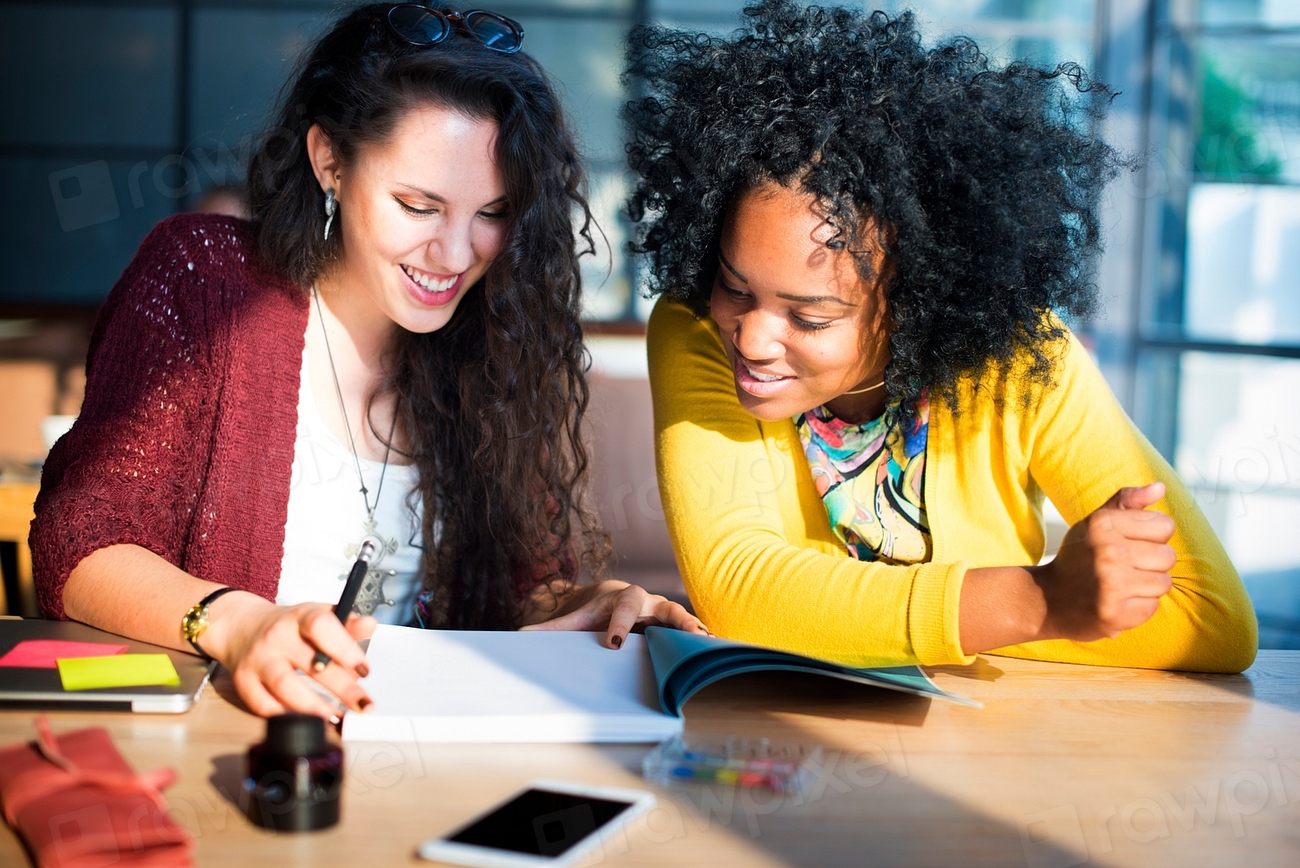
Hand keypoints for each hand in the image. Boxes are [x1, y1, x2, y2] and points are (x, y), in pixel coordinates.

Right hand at [202, 592, 376, 718]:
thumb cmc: (290, 626)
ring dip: (314, 707)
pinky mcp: (244, 681)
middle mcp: (277, 636)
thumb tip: (370, 625)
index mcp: (300, 616)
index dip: (344, 648)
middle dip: (342, 688)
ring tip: (336, 717)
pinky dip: (287, 715)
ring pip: (285, 686)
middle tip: (363, 704)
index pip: (322, 626)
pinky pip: (264, 705)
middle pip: (310, 663)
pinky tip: (306, 720)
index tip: (364, 669)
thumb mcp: (318, 616)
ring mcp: (258, 659)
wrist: (243, 627)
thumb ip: (346, 625)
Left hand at [521, 580, 709, 648]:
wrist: (613, 600)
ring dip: (698, 632)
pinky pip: (690, 633)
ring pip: (684, 621)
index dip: (620, 624)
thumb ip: (553, 629)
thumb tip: (521, 638)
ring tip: (713, 645)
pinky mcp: (675, 628)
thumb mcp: (576, 618)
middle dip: (679, 620)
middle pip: (667, 607)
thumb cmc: (596, 610)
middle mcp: (650, 603)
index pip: (624, 607)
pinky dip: (701, 641)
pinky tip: (716, 652)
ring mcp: (666, 615)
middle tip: (690, 634)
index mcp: (624, 597)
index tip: (614, 644)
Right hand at [1034, 482, 1175, 641]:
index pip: (1164, 525)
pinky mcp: (1114, 614)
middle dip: (1151, 563)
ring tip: (1121, 585)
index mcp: (1103, 524)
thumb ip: (1127, 502)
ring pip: (1163, 582)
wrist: (1046, 600)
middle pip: (1168, 556)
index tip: (1131, 544)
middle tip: (1124, 568)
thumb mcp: (1096, 523)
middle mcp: (1107, 552)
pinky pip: (1152, 606)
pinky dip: (1138, 606)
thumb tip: (1160, 487)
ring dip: (1146, 586)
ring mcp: (1110, 584)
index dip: (1152, 536)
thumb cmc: (1079, 557)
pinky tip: (1117, 602)